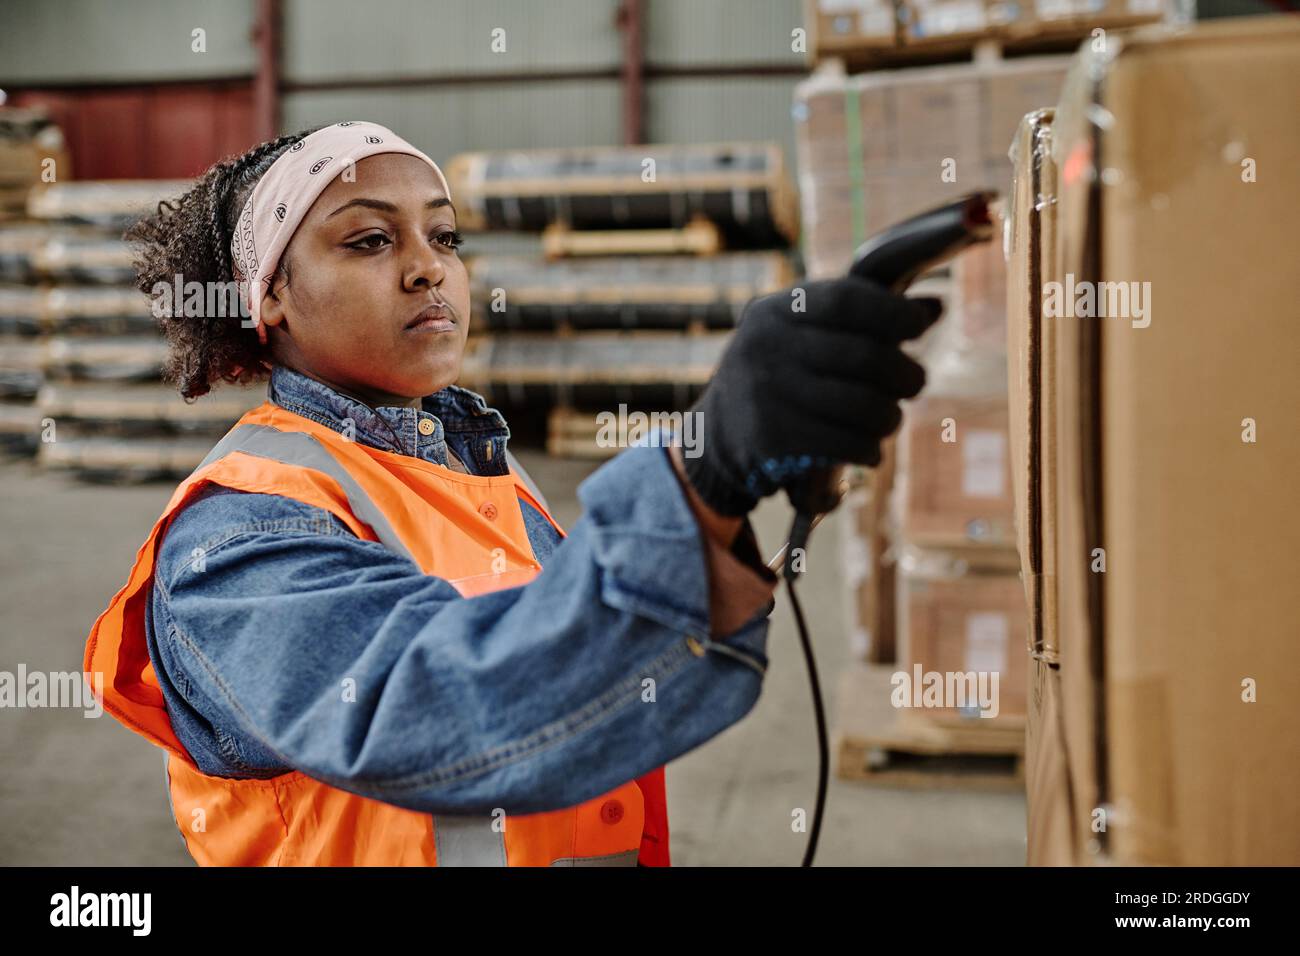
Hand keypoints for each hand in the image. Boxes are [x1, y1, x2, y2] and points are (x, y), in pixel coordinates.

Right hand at [681, 277, 940, 515]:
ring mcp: (766, 394)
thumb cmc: (779, 376)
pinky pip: (846, 444)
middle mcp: (767, 347)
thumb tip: (935, 306)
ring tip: (889, 419)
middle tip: (915, 383)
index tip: (919, 325)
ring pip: (862, 405)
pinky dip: (869, 450)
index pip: (847, 301)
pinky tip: (869, 450)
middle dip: (904, 373)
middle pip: (864, 357)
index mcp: (776, 311)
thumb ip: (862, 318)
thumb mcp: (804, 335)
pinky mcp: (772, 438)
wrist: (716, 437)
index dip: (893, 312)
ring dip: (890, 417)